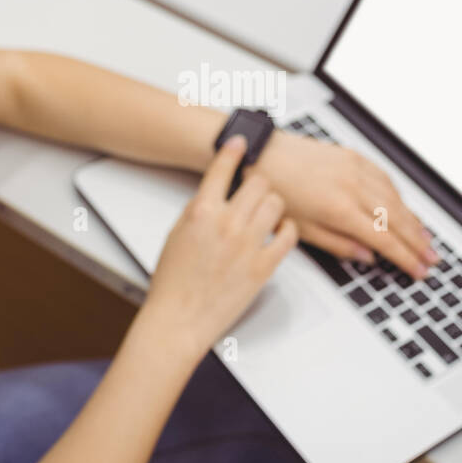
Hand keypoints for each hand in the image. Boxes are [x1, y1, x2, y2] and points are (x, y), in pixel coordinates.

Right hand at [143, 135, 299, 363]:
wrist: (178, 320)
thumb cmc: (172, 284)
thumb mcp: (177, 235)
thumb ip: (200, 211)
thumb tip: (218, 195)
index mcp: (200, 212)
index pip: (222, 168)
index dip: (233, 151)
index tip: (240, 141)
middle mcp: (226, 224)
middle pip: (258, 183)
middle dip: (258, 184)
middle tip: (255, 191)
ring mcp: (247, 245)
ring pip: (276, 204)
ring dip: (273, 205)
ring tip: (266, 214)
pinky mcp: (264, 267)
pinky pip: (288, 236)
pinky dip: (287, 229)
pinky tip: (279, 231)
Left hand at [245, 130, 437, 278]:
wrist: (262, 155)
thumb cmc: (275, 191)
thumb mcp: (300, 229)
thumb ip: (337, 244)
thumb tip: (366, 257)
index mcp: (339, 209)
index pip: (384, 239)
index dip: (405, 258)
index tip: (418, 270)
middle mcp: (352, 187)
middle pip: (396, 219)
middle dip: (417, 243)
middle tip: (431, 259)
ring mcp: (354, 169)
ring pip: (395, 198)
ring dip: (413, 220)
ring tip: (425, 238)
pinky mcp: (352, 156)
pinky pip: (384, 177)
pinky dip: (399, 195)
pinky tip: (405, 207)